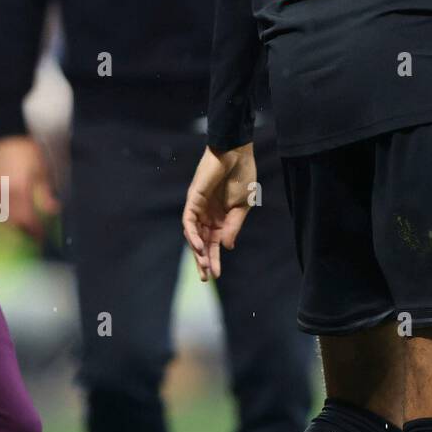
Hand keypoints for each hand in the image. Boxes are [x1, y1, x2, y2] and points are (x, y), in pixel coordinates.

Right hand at [0, 135, 58, 239]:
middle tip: (35, 236)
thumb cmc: (27, 151)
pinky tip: (14, 213)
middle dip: (24, 230)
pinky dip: (6, 213)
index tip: (42, 238)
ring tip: (26, 227)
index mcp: (20, 191)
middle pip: (13, 221)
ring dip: (14, 223)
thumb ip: (46, 193)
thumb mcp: (42, 171)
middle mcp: (5, 194)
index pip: (28, 218)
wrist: (6, 136)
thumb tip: (55, 209)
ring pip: (3, 215)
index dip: (35, 231)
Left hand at [182, 143, 256, 281]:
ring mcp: (198, 208)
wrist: (237, 153)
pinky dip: (193, 234)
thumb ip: (233, 226)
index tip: (216, 276)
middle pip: (202, 243)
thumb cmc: (242, 176)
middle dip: (203, 261)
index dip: (214, 259)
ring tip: (204, 267)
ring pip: (194, 235)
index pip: (214, 243)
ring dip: (197, 251)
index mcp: (220, 218)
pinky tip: (200, 246)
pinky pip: (189, 221)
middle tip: (206, 278)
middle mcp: (207, 215)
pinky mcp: (193, 199)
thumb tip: (227, 247)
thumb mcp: (242, 206)